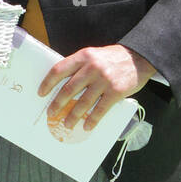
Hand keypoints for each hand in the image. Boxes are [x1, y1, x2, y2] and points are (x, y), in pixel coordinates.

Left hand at [38, 44, 156, 133]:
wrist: (139, 58)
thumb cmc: (112, 58)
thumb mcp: (93, 56)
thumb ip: (79, 67)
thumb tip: (61, 86)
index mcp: (84, 57)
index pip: (59, 70)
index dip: (48, 83)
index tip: (41, 93)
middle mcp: (92, 67)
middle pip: (69, 89)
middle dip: (57, 104)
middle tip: (51, 114)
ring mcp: (104, 80)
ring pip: (83, 102)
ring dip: (72, 116)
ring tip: (67, 124)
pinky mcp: (116, 91)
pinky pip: (100, 109)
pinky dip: (92, 120)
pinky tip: (87, 126)